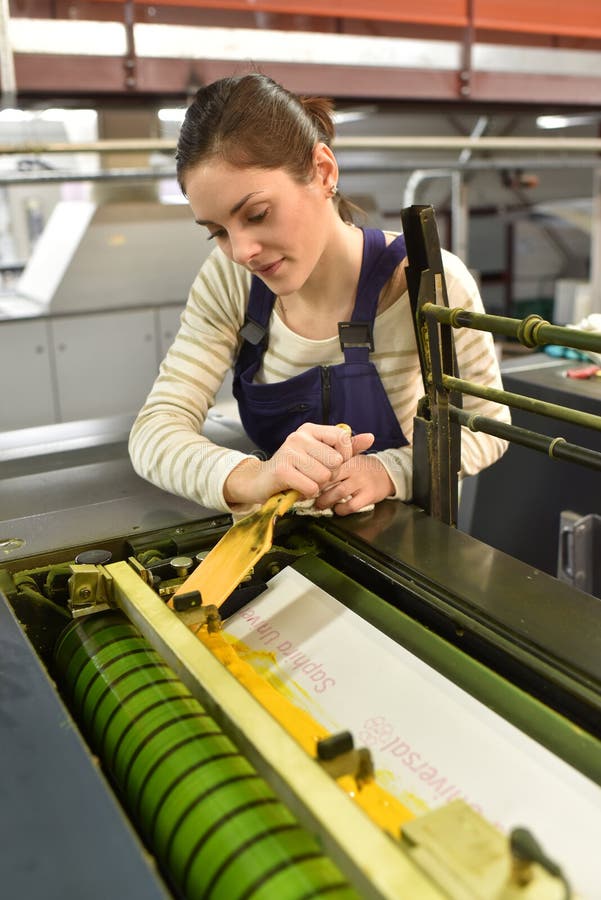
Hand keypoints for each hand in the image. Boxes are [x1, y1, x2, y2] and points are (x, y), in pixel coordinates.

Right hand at [223, 422, 373, 505]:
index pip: (342, 437)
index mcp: (310, 429)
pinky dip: (308, 492)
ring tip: (304, 480)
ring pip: (324, 476)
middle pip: (335, 461)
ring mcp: (289, 452)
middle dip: (329, 475)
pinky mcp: (282, 470)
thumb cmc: (295, 467)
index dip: (343, 456)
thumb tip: (371, 437)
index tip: (332, 462)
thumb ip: (347, 447)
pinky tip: (298, 488)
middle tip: (313, 475)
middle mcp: (299, 436)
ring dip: (317, 485)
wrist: (262, 480)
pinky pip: (311, 487)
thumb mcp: (321, 454)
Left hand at [313, 452, 394, 515]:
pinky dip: (341, 510)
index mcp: (346, 458)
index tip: (305, 481)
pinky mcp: (368, 495)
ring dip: (325, 501)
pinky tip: (337, 508)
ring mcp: (361, 482)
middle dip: (316, 489)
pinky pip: (350, 505)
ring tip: (319, 504)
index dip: (313, 475)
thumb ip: (331, 460)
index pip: (325, 465)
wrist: (387, 473)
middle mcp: (354, 469)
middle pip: (329, 479)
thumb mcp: (349, 457)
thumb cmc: (362, 467)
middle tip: (308, 495)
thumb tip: (308, 467)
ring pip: (338, 493)